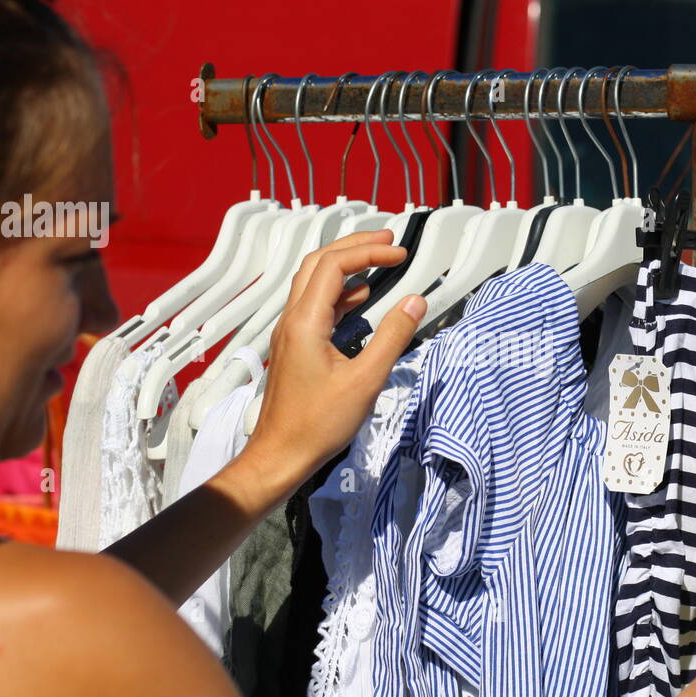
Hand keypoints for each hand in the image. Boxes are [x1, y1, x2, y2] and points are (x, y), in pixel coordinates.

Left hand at [245, 229, 425, 480]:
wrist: (280, 455)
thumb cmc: (319, 423)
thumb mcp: (365, 381)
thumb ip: (392, 338)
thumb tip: (415, 302)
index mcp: (306, 321)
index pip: (335, 265)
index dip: (368, 251)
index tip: (400, 253)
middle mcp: (292, 319)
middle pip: (319, 263)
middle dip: (354, 246)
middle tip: (388, 241)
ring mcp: (290, 332)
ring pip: (313, 282)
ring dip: (345, 266)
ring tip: (379, 262)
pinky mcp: (294, 346)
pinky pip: (315, 304)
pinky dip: (339, 291)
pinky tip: (361, 299)